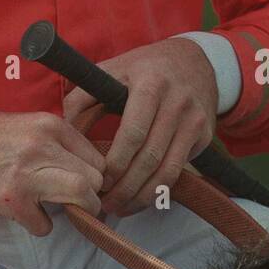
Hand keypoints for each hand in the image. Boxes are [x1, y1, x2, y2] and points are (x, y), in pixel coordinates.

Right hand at [0, 108, 106, 236]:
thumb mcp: (31, 127)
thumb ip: (60, 144)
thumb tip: (92, 172)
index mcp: (50, 126)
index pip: (96, 158)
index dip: (95, 177)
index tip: (87, 186)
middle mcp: (42, 146)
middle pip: (94, 179)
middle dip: (90, 195)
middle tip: (78, 202)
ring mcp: (27, 174)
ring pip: (81, 196)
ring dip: (77, 210)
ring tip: (62, 208)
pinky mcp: (12, 200)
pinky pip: (45, 224)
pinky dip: (39, 224)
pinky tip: (27, 213)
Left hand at [62, 38, 217, 216]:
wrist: (193, 61)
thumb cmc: (143, 68)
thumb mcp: (111, 70)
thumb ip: (83, 98)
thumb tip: (64, 130)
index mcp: (150, 84)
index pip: (132, 133)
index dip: (115, 162)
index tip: (98, 179)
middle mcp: (176, 103)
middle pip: (150, 158)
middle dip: (126, 187)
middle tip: (105, 203)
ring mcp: (194, 121)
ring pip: (168, 171)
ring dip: (143, 196)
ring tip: (121, 207)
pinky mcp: (204, 136)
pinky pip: (180, 170)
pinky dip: (160, 190)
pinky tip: (141, 197)